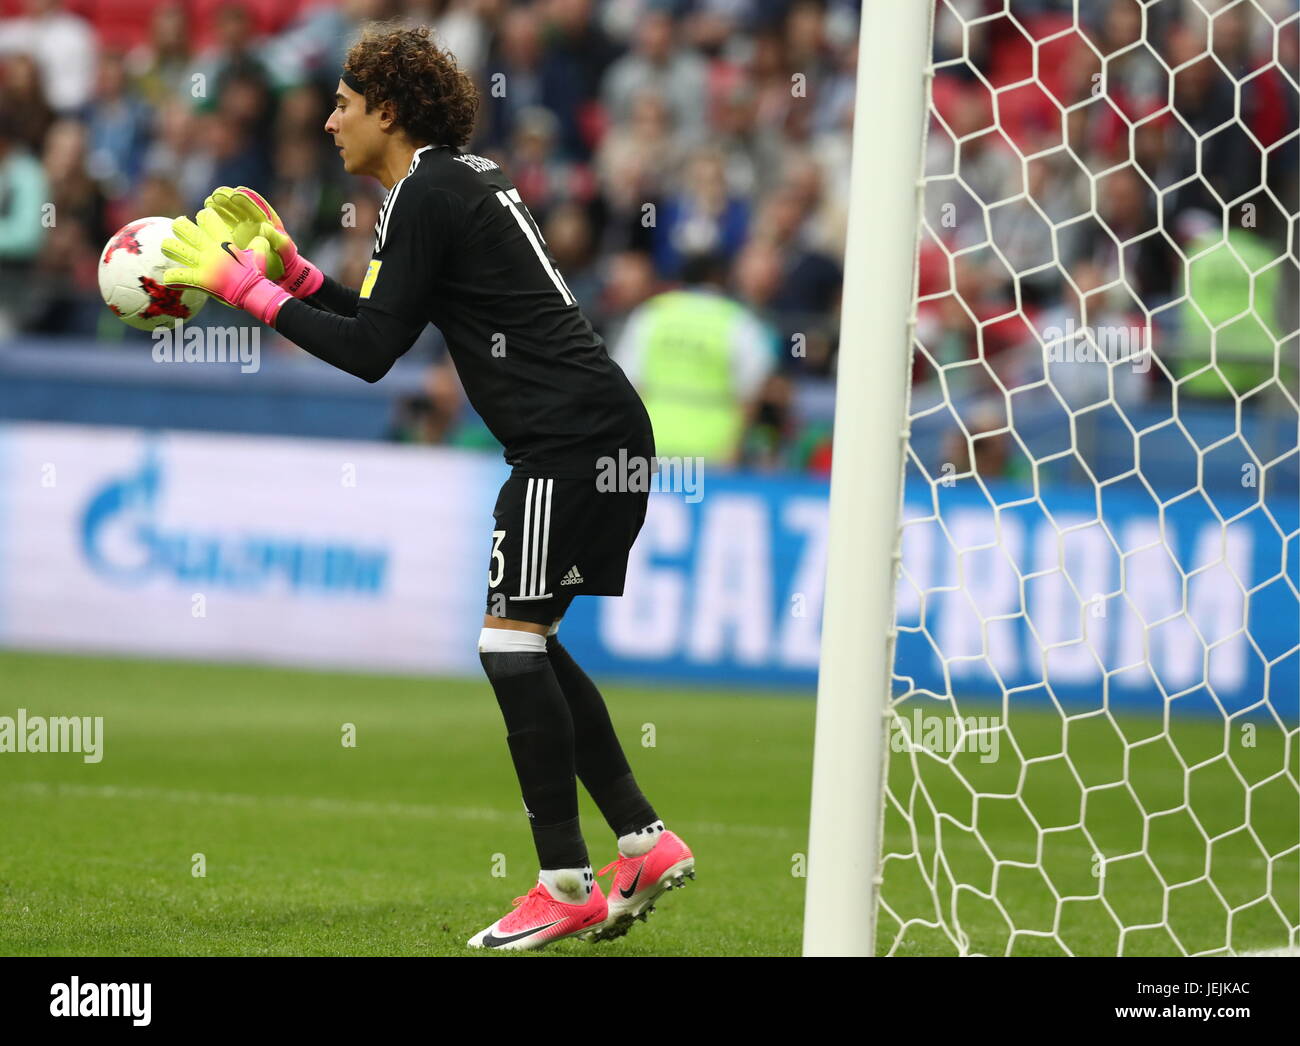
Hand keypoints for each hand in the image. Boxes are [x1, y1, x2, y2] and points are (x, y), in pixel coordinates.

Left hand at [161, 208, 289, 324]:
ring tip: (171, 250)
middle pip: (182, 227)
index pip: (206, 217)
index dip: (203, 217)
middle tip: (180, 232)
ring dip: (170, 248)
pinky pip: (175, 276)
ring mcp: (202, 264)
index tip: (203, 221)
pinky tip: (171, 279)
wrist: (253, 293)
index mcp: (222, 240)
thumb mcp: (260, 254)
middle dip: (179, 227)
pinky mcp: (198, 280)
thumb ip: (258, 243)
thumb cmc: (257, 274)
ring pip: (172, 247)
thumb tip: (263, 234)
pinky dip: (171, 278)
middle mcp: (209, 249)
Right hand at [204, 185, 323, 297]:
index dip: (246, 200)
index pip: (256, 206)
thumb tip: (264, 227)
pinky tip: (205, 213)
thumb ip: (278, 239)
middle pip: (240, 206)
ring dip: (220, 206)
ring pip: (230, 212)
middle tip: (217, 195)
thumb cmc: (284, 259)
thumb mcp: (286, 250)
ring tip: (209, 201)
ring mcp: (243, 227)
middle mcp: (254, 221)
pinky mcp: (234, 235)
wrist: (279, 271)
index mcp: (268, 221)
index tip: (235, 194)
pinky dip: (216, 218)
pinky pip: (224, 224)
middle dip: (229, 200)